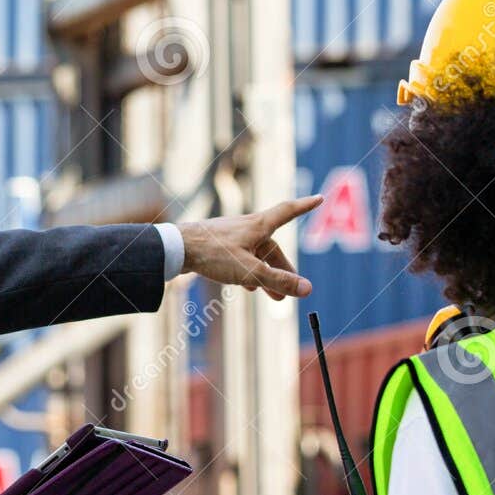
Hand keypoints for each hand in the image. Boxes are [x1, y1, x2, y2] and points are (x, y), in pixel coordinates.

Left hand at [176, 196, 322, 299]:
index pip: (287, 212)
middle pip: (272, 247)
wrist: (175, 248)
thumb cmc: (213, 255)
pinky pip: (240, 258)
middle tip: (290, 291)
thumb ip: (279, 281)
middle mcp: (245, 226)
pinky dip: (249, 271)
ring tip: (271, 296)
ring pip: (255, 255)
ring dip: (266, 274)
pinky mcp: (217, 244)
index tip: (319, 198)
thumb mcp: (250, 272)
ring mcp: (230, 235)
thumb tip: (308, 289)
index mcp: (258, 226)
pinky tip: (247, 286)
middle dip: (283, 270)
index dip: (304, 207)